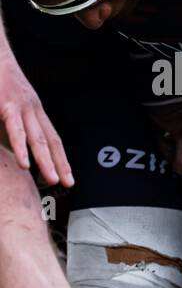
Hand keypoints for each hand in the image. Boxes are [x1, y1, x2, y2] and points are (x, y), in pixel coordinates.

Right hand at [0, 56, 71, 186]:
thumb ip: (13, 124)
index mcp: (34, 111)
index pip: (53, 138)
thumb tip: (18, 146)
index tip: (69, 178)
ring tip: (52, 179)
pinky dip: (21, 148)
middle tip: (68, 184)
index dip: (62, 159)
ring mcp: (21, 106)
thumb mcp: (7, 103)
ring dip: (46, 161)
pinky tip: (25, 164)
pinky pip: (15, 129)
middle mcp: (33, 109)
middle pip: (51, 141)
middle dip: (60, 164)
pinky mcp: (6, 103)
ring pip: (37, 138)